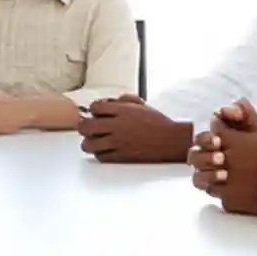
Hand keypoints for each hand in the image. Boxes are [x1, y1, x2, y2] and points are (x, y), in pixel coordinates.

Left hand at [77, 95, 192, 162]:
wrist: (171, 140)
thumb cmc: (158, 123)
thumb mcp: (141, 105)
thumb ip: (123, 100)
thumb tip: (109, 101)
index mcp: (122, 111)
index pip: (94, 107)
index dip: (92, 110)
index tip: (95, 114)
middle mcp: (117, 126)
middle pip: (86, 126)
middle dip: (84, 126)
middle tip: (89, 128)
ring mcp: (118, 142)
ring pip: (89, 145)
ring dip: (89, 142)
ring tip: (95, 141)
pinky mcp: (122, 156)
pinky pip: (101, 157)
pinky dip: (99, 154)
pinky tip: (105, 150)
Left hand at [190, 99, 256, 215]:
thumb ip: (249, 115)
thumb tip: (238, 101)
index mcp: (231, 141)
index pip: (211, 131)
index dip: (213, 133)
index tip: (219, 137)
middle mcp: (224, 160)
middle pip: (195, 156)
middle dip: (200, 154)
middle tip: (213, 157)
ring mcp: (225, 182)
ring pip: (200, 178)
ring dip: (205, 175)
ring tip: (215, 175)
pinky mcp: (229, 199)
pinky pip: (214, 193)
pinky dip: (218, 190)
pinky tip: (227, 187)